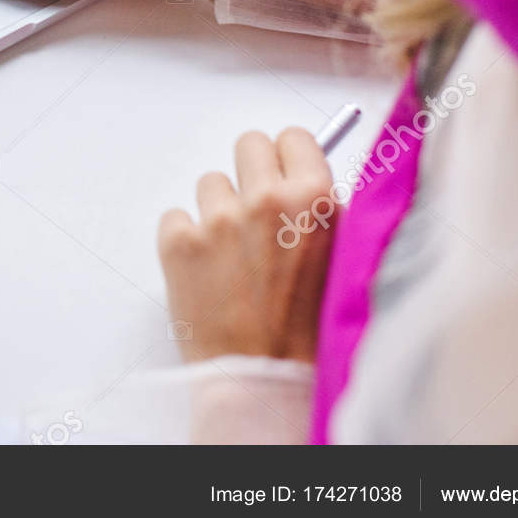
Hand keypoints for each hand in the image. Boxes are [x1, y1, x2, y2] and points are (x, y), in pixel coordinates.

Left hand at [157, 128, 336, 363]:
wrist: (266, 381)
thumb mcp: (341, 258)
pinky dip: (186, 239)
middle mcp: (265, 200)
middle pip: (248, 144)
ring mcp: (217, 219)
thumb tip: (303, 172)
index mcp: (315, 200)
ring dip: (219, 210)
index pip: (293, 136)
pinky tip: (207, 271)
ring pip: (210, 182)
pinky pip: (176, 216)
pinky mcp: (178, 242)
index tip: (284, 179)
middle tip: (256, 213)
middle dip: (252, 174)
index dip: (288, 159)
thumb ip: (324, 210)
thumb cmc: (309, 327)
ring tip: (234, 257)